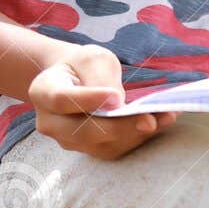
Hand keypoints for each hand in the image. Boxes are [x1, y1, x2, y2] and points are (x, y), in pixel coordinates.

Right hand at [28, 43, 177, 159]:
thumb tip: (116, 103)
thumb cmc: (82, 65)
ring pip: (100, 144)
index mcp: (43, 90)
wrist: (74, 80)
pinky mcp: (88, 149)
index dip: (89, 100)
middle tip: (149, 120)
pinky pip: (113, 149)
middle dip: (120, 127)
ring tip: (165, 117)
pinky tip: (161, 123)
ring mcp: (67, 140)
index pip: (63, 100)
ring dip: (135, 134)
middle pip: (82, 131)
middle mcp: (50, 122)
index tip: (116, 98)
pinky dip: (138, 138)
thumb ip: (100, 77)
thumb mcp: (91, 58)